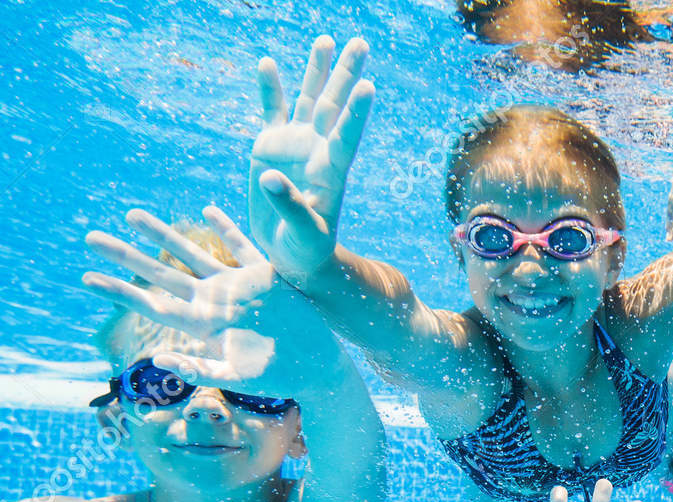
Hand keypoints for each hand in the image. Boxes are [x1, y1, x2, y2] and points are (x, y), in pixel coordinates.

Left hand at [83, 206, 276, 382]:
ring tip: (131, 216)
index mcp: (202, 324)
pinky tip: (207, 209)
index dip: (119, 291)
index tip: (86, 279)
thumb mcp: (237, 377)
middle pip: (160, 274)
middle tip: (89, 239)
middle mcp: (213, 301)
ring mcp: (237, 286)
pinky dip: (226, 227)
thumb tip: (157, 359)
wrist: (318, 366)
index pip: (151, 303)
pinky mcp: (264, 276)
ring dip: (162, 235)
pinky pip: (241, 245)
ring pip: (191, 254)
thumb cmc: (280, 377)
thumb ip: (198, 368)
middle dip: (126, 256)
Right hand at [249, 35, 374, 282]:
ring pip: (310, 100)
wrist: (292, 255)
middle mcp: (318, 150)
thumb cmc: (307, 250)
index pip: (346, 136)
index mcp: (332, 171)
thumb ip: (289, 205)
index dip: (356, 113)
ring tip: (327, 39)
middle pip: (335, 105)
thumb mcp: (303, 233)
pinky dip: (270, 89)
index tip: (369, 87)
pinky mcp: (271, 147)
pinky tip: (268, 63)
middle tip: (361, 43)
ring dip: (317, 71)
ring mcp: (296, 145)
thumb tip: (270, 177)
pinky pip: (272, 111)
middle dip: (346, 74)